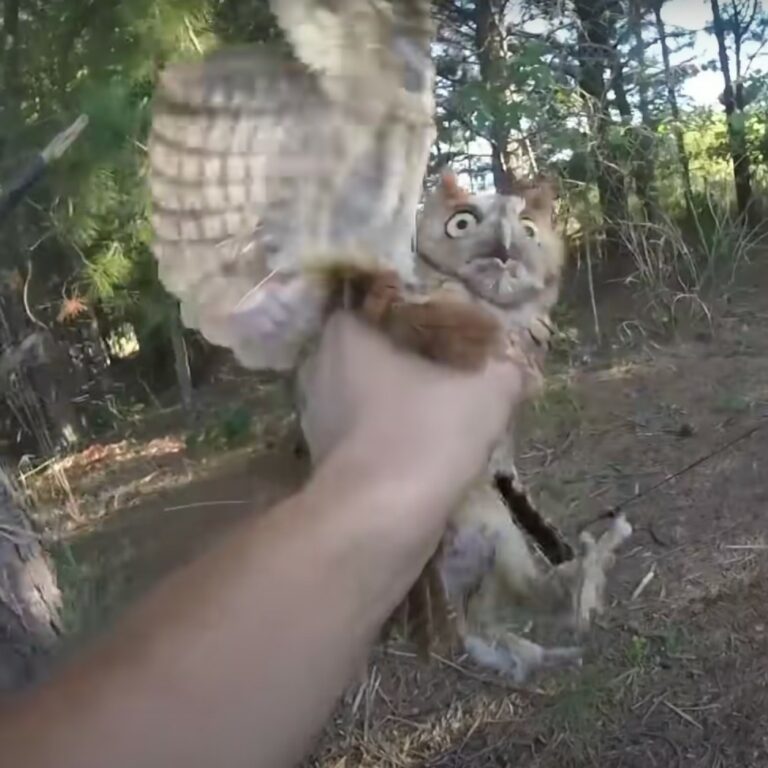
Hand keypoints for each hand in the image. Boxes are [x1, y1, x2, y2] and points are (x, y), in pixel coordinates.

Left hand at [298, 310, 533, 500]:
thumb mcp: (487, 392)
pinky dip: (392, 428)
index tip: (447, 315)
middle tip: (453, 354)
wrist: (380, 522)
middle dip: (410, 352)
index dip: (413, 305)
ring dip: (401, 394)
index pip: (375, 301)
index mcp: (346, 334)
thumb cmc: (425, 435)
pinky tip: (425, 436)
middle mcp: (321, 368)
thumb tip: (515, 366)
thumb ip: (504, 368)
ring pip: (368, 390)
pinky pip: (366, 427)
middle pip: (373, 347)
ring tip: (444, 395)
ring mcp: (319, 416)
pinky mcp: (327, 456)